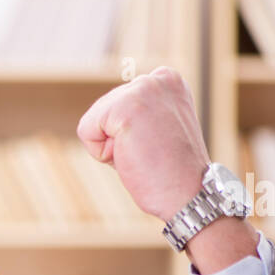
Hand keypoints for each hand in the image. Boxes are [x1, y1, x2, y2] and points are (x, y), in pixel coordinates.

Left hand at [76, 66, 210, 221]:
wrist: (188, 195)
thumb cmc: (171, 173)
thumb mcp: (157, 129)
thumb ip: (137, 113)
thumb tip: (110, 115)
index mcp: (168, 80)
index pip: (117, 103)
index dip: (126, 134)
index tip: (156, 146)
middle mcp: (157, 78)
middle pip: (103, 110)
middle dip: (117, 140)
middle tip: (149, 154)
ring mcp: (143, 89)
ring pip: (93, 121)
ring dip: (110, 147)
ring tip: (142, 155)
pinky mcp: (126, 107)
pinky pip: (86, 131)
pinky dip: (102, 153)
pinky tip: (132, 156)